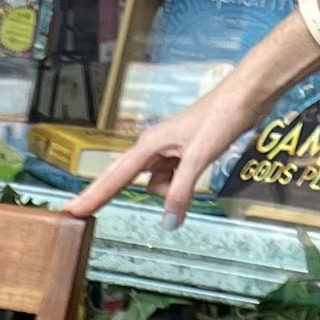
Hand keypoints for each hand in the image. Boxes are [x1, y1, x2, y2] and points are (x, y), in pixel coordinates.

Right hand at [69, 67, 276, 223]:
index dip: (93, 196)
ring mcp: (168, 151)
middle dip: (106, 195)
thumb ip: (181, 192)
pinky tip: (200, 168)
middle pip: (122, 180)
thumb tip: (168, 223)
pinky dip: (184, 183)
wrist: (247, 96)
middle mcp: (153, 148)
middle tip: (80, 214)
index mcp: (149, 145)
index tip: (72, 211)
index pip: (114, 177)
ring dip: (172, 188)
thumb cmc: (221, 116)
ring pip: (157, 184)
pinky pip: (174, 180)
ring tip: (196, 167)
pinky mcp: (183, 154)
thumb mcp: (199, 158)